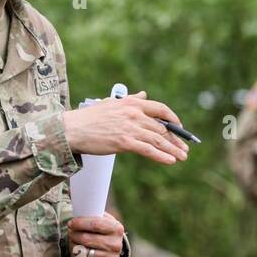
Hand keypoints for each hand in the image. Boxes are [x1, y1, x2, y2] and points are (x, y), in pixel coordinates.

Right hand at [62, 92, 189, 164]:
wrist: (72, 129)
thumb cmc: (89, 118)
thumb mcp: (112, 104)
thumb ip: (130, 100)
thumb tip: (143, 95)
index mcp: (132, 103)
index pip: (160, 109)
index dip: (173, 119)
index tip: (179, 127)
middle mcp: (134, 114)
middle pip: (162, 127)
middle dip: (176, 139)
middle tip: (185, 148)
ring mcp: (130, 128)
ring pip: (158, 140)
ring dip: (173, 150)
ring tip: (182, 157)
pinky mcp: (125, 142)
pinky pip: (148, 150)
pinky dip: (162, 156)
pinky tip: (171, 161)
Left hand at [68, 212, 125, 256]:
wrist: (115, 248)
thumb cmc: (105, 230)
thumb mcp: (104, 220)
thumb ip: (94, 215)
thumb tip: (78, 210)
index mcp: (116, 228)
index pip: (95, 224)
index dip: (80, 223)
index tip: (71, 223)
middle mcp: (115, 244)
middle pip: (86, 239)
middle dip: (74, 234)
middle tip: (70, 232)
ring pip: (83, 252)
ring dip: (74, 246)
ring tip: (73, 241)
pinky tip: (78, 251)